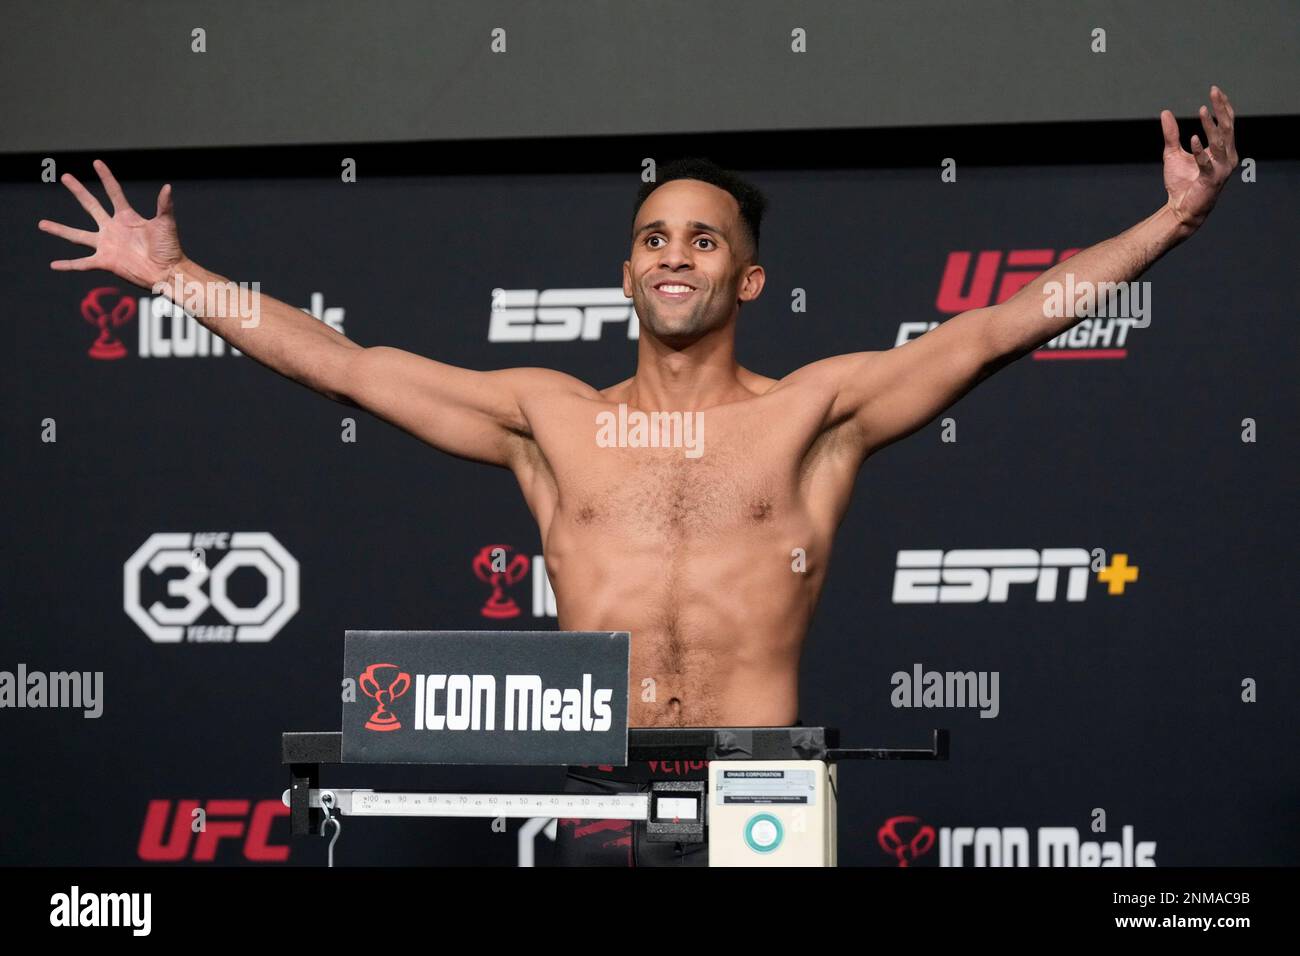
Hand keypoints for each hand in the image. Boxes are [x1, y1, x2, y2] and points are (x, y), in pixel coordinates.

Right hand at [38, 159, 184, 288]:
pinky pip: (82, 263)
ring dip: (59, 229)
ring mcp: (107, 244)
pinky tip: (54, 265)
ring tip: (42, 224)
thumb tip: (167, 187)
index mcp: (127, 217)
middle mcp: (113, 228)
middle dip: (78, 191)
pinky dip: (68, 264)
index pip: (114, 192)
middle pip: (91, 205)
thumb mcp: (166, 224)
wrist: (167, 272)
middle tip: (65, 176)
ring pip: (77, 236)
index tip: (96, 162)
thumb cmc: (169, 248)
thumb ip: (164, 206)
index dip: (106, 177)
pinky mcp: (105, 261)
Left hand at [1160, 86, 1237, 230]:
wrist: (1180, 209)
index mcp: (1223, 150)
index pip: (1227, 123)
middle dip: (1221, 109)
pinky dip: (1199, 151)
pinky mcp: (1210, 180)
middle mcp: (1227, 157)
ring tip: (1203, 111)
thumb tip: (1165, 112)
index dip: (1223, 106)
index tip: (1215, 90)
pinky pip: (1206, 163)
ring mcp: (1221, 169)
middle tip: (1213, 92)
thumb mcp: (1173, 154)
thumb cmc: (1181, 183)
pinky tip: (1192, 138)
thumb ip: (1171, 134)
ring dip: (1211, 126)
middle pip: (1227, 128)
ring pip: (1220, 142)